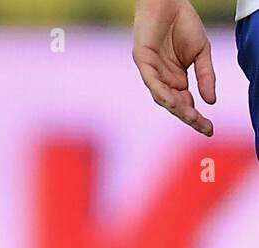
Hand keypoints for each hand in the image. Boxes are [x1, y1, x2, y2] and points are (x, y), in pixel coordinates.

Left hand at [132, 0, 216, 134]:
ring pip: (163, 96)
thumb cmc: (183, 25)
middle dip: (189, 117)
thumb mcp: (201, 52)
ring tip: (191, 117)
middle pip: (175, 104)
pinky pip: (152, 81)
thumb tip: (211, 100)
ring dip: (177, 108)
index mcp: (176, 79)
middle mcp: (163, 80)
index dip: (196, 116)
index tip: (209, 129)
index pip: (186, 103)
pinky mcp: (143, 61)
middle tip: (203, 128)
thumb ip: (205, 75)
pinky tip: (173, 102)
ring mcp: (152, 72)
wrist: (169, 3)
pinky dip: (162, 92)